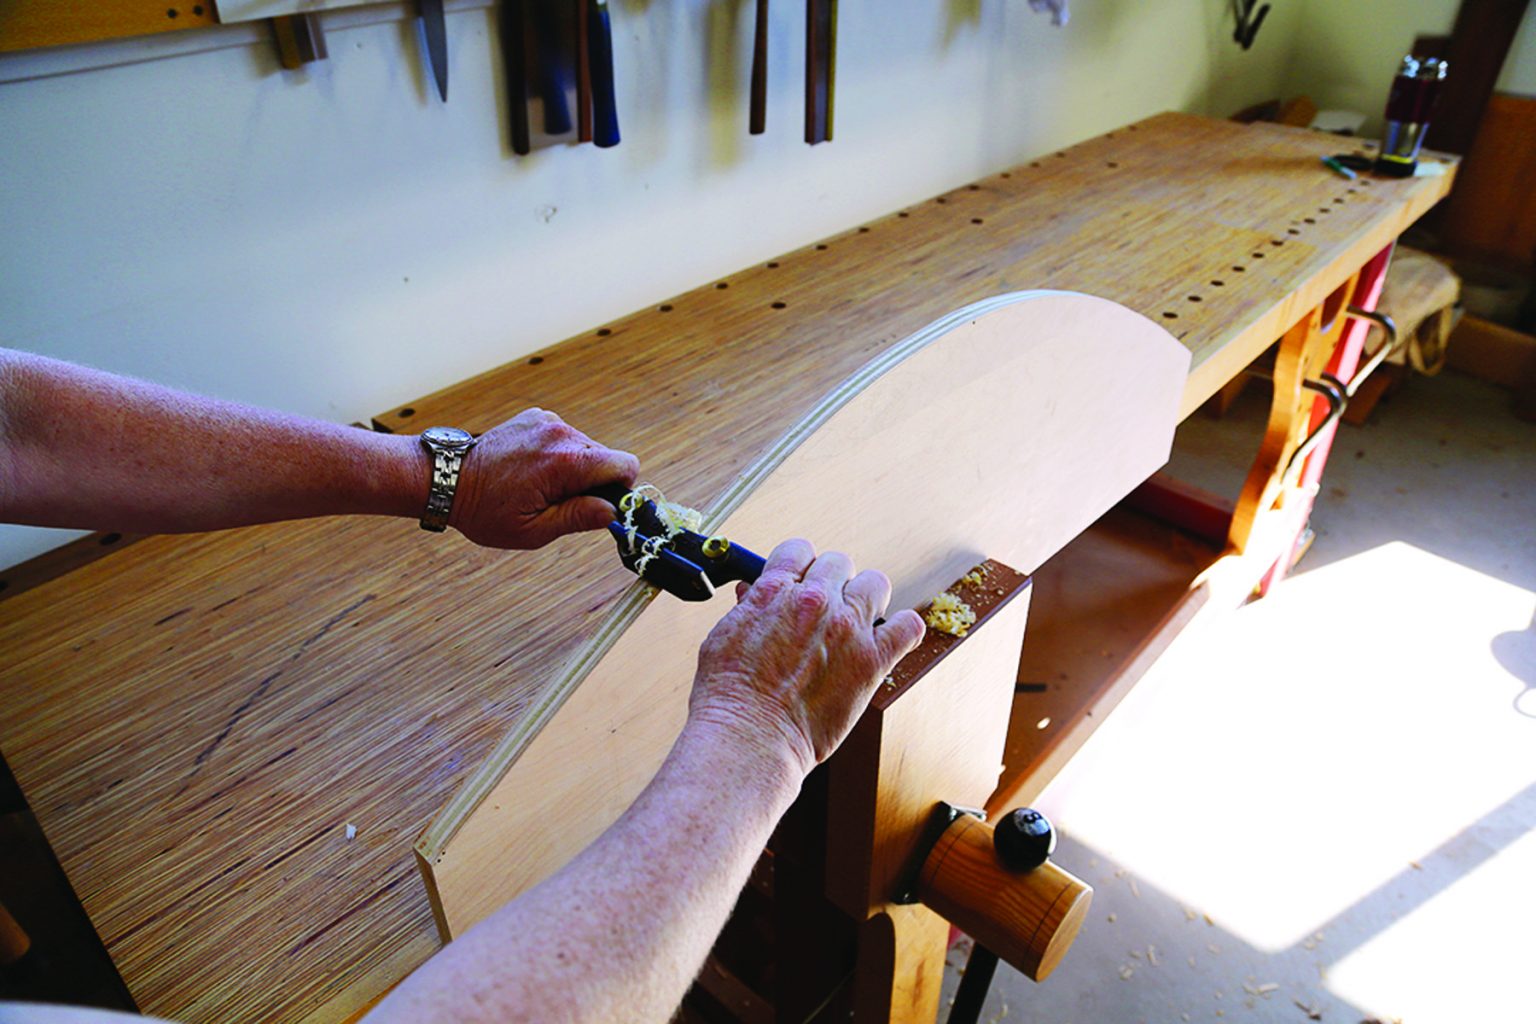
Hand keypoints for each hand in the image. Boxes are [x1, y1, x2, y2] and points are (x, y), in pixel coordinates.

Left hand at [447, 409, 638, 548]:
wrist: (448, 478)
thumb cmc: (485, 510)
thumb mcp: (533, 530)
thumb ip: (578, 518)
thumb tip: (613, 512)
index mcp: (564, 462)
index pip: (625, 465)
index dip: (620, 490)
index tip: (596, 505)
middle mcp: (560, 433)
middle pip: (606, 458)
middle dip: (592, 483)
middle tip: (559, 502)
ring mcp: (548, 421)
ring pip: (586, 449)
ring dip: (574, 470)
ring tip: (540, 486)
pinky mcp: (537, 417)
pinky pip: (566, 439)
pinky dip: (558, 455)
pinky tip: (533, 470)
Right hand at [687, 539, 925, 777]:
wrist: (750, 737)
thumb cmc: (730, 696)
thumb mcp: (723, 638)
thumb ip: (746, 609)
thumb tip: (752, 592)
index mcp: (775, 591)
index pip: (798, 550)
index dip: (799, 565)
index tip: (800, 581)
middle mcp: (815, 601)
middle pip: (838, 563)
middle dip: (831, 582)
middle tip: (824, 610)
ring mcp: (847, 628)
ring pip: (876, 584)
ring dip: (867, 598)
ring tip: (856, 622)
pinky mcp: (871, 660)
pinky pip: (908, 627)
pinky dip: (903, 629)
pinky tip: (891, 638)